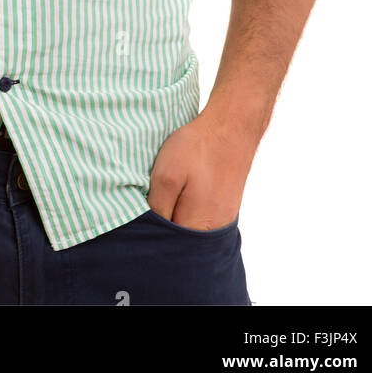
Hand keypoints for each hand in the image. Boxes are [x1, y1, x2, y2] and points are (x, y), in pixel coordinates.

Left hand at [146, 107, 257, 230]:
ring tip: (171, 192)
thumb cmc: (196, 149)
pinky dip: (189, 209)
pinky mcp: (226, 208)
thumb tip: (150, 230)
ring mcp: (223, 220)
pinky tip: (184, 191)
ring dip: (176, 216)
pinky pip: (202, 219)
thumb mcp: (165, 175)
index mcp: (196, 226)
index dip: (150, 231)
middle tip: (156, 197)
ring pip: (190, 229)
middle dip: (164, 226)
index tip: (141, 212)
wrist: (230, 128)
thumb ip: (158, 207)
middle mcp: (213, 231)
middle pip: (180, 240)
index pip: (166, 244)